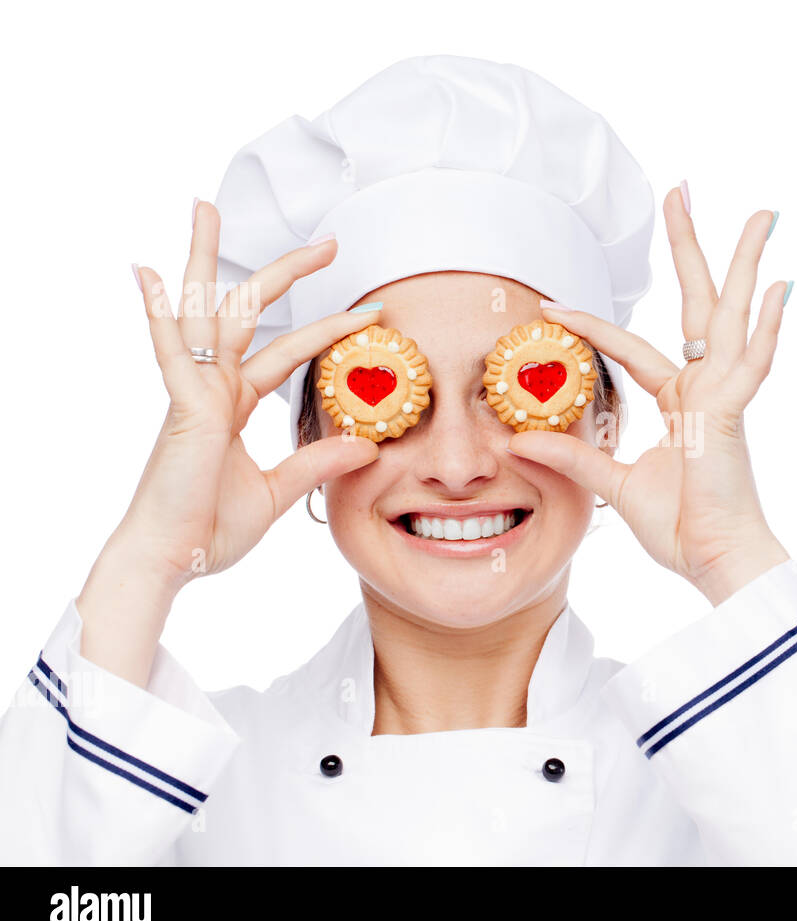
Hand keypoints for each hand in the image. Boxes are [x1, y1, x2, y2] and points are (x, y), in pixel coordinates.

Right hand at [121, 203, 380, 585]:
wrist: (172, 559)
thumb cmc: (209, 528)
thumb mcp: (279, 491)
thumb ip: (318, 463)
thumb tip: (368, 446)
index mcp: (232, 406)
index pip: (287, 353)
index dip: (328, 329)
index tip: (370, 310)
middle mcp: (213, 390)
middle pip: (247, 314)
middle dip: (285, 273)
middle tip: (328, 242)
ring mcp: (194, 394)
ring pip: (206, 313)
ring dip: (207, 260)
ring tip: (204, 208)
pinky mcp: (182, 409)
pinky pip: (171, 353)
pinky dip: (159, 313)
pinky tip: (148, 273)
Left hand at [508, 190, 791, 604]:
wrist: (715, 562)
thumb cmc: (680, 528)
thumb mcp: (615, 485)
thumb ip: (575, 457)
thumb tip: (522, 439)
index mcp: (681, 402)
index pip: (632, 347)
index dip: (591, 325)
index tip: (552, 304)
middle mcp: (706, 389)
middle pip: (700, 303)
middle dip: (690, 248)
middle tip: (682, 191)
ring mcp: (725, 397)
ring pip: (733, 316)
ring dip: (745, 263)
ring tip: (761, 214)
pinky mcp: (734, 414)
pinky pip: (754, 365)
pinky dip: (769, 328)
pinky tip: (781, 287)